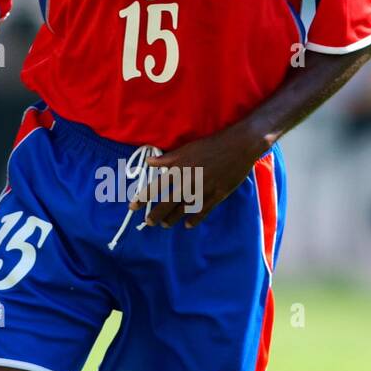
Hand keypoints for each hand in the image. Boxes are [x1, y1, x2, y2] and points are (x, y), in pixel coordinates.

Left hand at [130, 125, 264, 229]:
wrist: (238, 146)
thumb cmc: (211, 145)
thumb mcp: (186, 149)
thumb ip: (167, 159)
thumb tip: (149, 162)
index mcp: (179, 169)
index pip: (156, 186)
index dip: (143, 198)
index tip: (133, 207)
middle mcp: (189, 181)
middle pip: (168, 203)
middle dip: (156, 214)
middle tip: (148, 222)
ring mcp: (203, 190)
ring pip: (184, 209)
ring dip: (173, 218)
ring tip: (165, 225)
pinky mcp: (217, 195)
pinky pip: (203, 210)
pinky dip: (195, 219)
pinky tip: (188, 225)